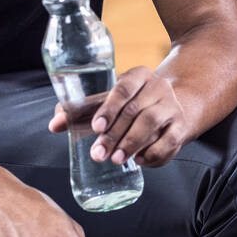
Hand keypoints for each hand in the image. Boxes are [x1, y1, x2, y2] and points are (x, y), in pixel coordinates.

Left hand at [49, 66, 190, 167]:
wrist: (170, 108)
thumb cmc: (131, 105)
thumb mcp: (109, 101)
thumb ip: (81, 111)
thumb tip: (54, 124)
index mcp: (138, 75)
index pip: (123, 88)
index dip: (109, 108)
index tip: (96, 126)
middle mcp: (158, 87)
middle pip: (134, 110)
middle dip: (114, 135)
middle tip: (98, 154)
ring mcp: (172, 106)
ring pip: (152, 123)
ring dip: (132, 143)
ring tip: (117, 159)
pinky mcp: (181, 126)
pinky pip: (169, 141)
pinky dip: (153, 153)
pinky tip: (139, 160)